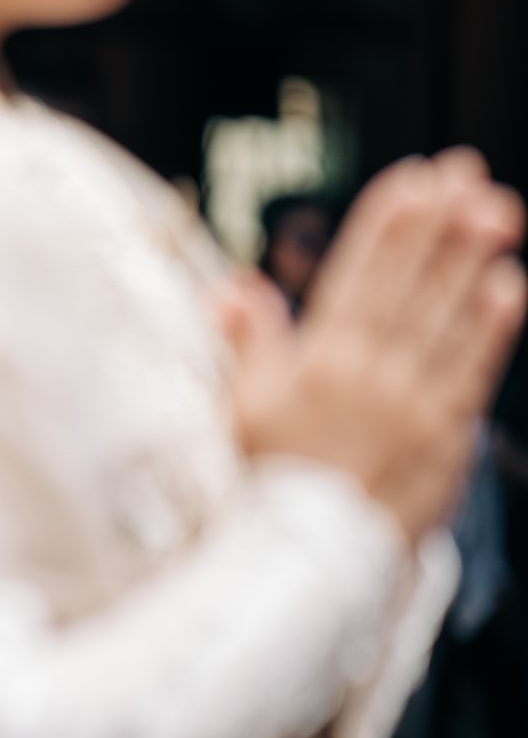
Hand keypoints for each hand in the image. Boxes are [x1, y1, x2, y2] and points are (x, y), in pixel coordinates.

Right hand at [227, 149, 525, 541]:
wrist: (298, 565)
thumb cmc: (261, 484)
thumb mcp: (237, 410)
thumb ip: (248, 344)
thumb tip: (238, 287)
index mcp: (312, 362)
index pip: (357, 276)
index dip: (386, 224)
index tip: (411, 178)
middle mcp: (364, 375)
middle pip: (407, 284)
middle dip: (436, 224)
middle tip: (464, 171)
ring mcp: (408, 406)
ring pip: (444, 318)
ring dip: (470, 259)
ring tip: (495, 209)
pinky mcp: (442, 440)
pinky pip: (471, 372)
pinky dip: (490, 328)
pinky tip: (507, 285)